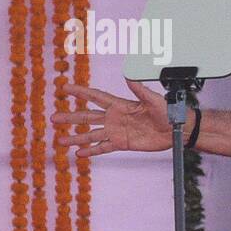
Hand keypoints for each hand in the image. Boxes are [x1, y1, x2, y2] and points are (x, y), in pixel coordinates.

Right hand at [51, 79, 181, 156]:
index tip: (64, 88)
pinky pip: (103, 147)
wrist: (176, 129)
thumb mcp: (153, 100)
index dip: (80, 92)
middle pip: (88, 117)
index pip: (96, 97)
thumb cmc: (167, 112)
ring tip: (60, 140)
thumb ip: (140, 90)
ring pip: (92, 134)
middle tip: (53, 118)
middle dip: (71, 117)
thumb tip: (128, 77)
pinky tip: (79, 154)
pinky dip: (91, 150)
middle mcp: (115, 118)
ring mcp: (117, 131)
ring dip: (76, 138)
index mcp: (120, 104)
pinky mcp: (122, 143)